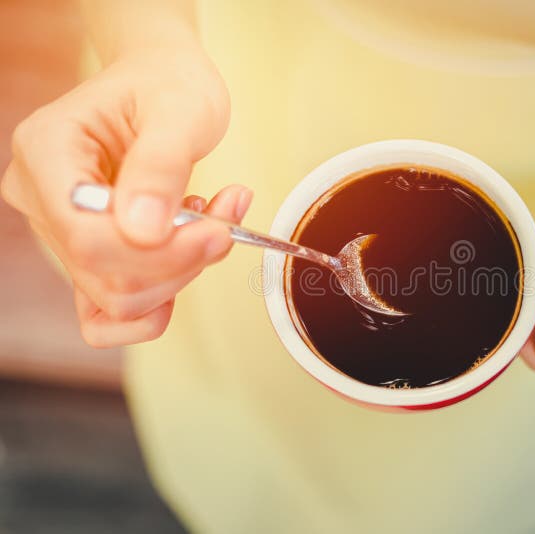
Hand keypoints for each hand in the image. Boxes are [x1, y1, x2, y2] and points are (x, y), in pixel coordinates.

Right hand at [1, 45, 248, 346]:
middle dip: (180, 260)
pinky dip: (163, 296)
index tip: (218, 231)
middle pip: (103, 275)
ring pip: (116, 298)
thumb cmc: (168, 85)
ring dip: (182, 271)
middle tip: (227, 218)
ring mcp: (59, 232)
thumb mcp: (181, 110)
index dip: (158, 252)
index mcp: (46, 152)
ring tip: (217, 218)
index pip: (86, 236)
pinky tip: (191, 256)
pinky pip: (111, 311)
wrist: (161, 81)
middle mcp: (40, 198)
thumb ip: (161, 167)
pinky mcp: (88, 254)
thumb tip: (142, 232)